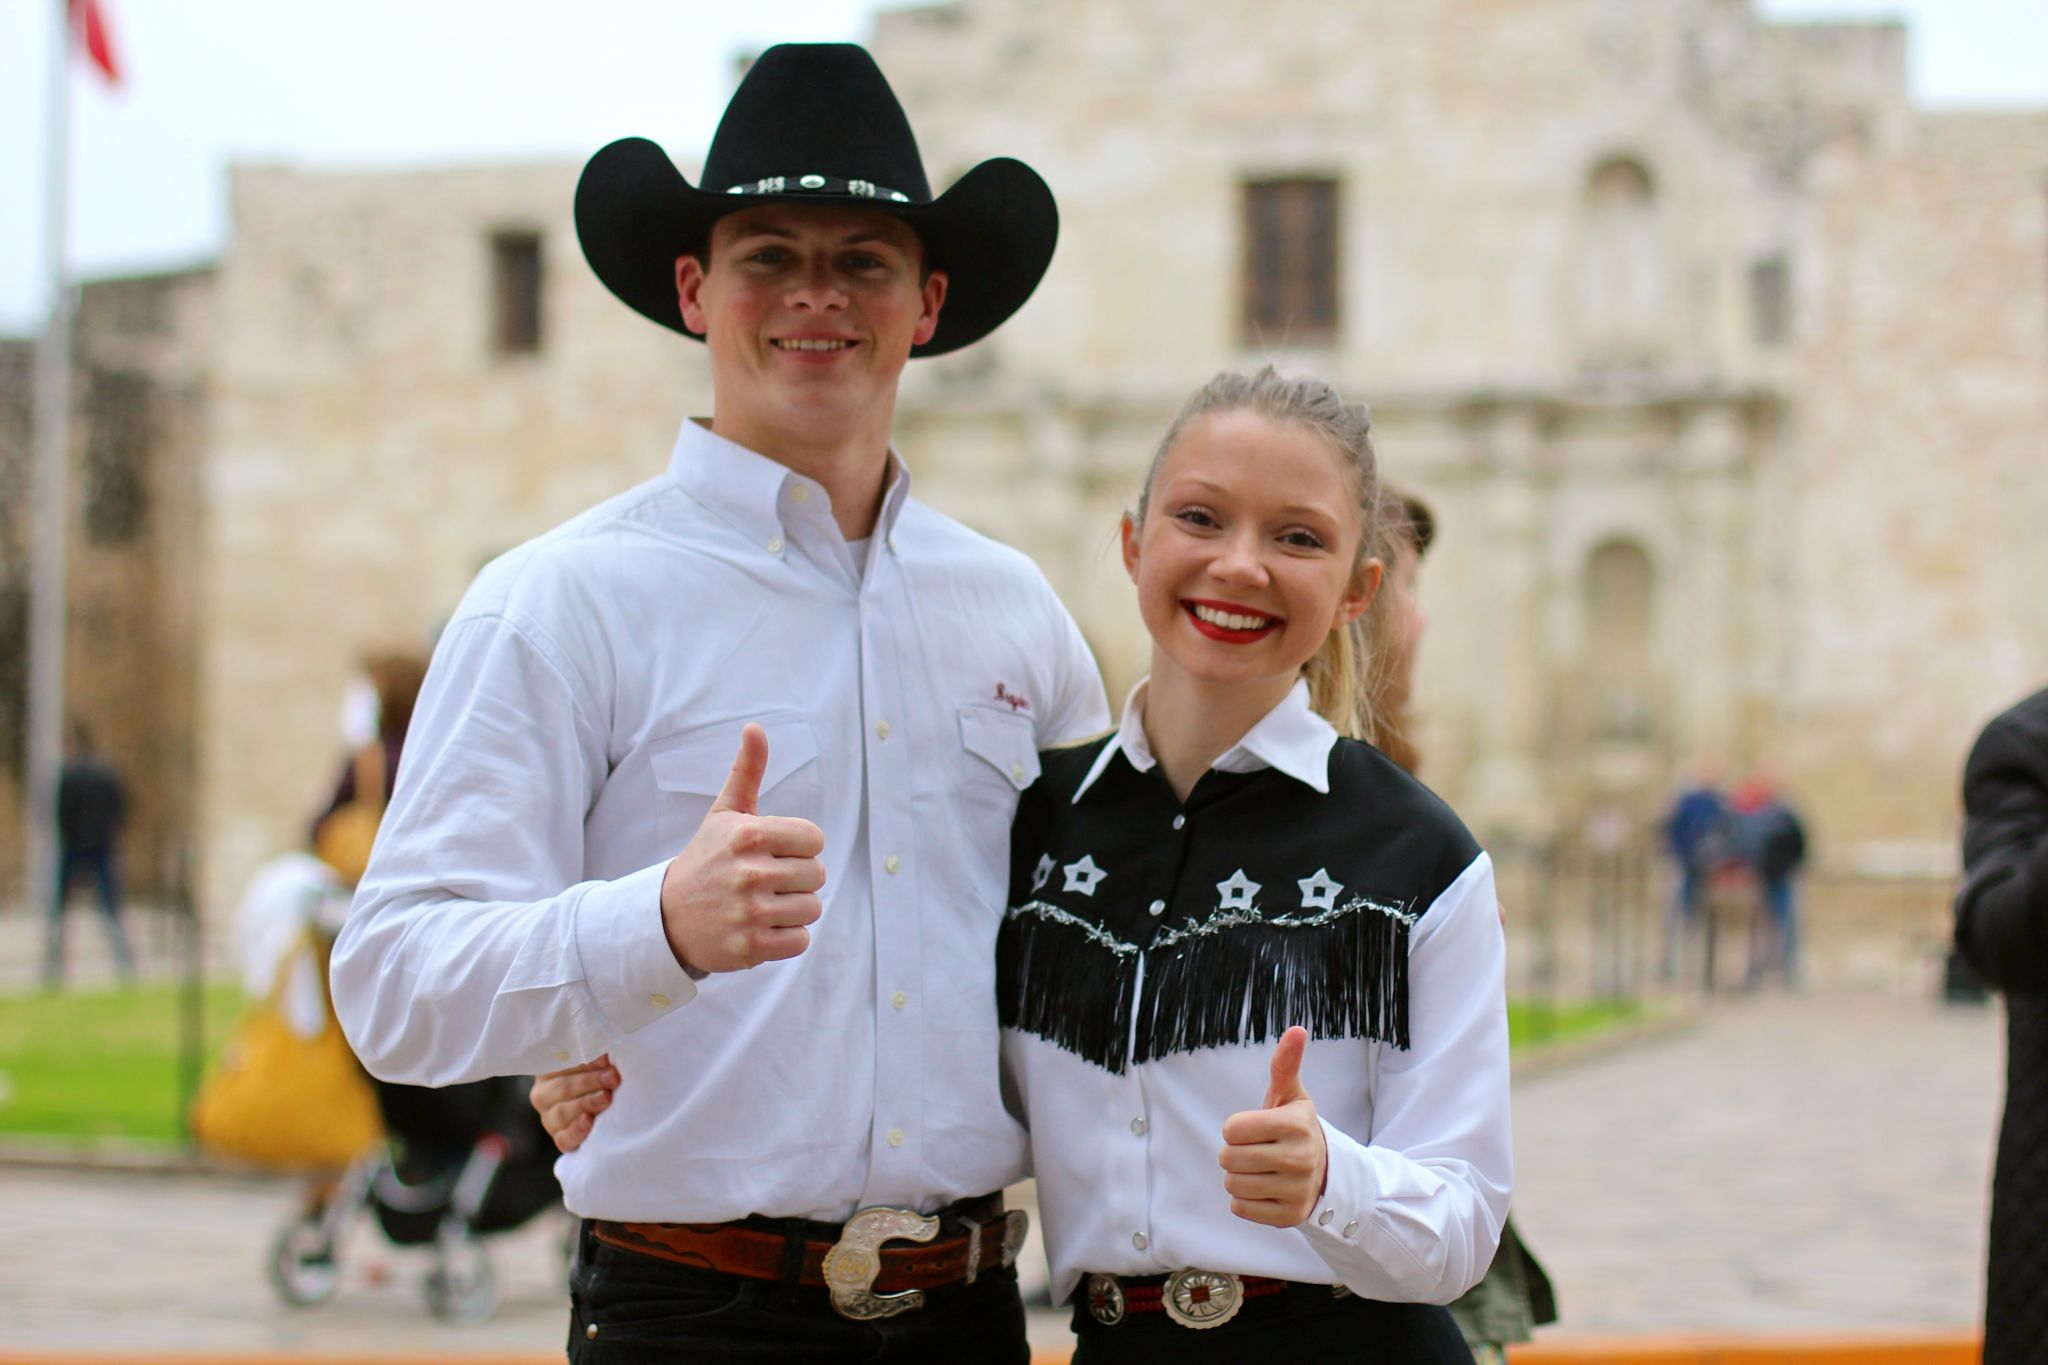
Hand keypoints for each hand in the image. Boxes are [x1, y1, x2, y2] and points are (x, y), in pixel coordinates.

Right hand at [531, 1055, 619, 1153]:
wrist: (599, 1102)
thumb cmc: (598, 1074)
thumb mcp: (594, 1061)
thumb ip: (595, 1055)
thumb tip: (605, 1053)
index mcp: (548, 1070)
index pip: (562, 1065)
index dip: (584, 1062)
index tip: (606, 1058)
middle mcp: (543, 1094)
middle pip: (563, 1088)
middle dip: (590, 1082)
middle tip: (613, 1078)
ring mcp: (549, 1118)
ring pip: (562, 1113)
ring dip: (586, 1103)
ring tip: (606, 1097)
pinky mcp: (560, 1138)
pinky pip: (564, 1139)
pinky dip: (576, 1131)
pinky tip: (588, 1121)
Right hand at [660, 723, 826, 972]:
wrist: (666, 917)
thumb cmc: (706, 859)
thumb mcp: (724, 813)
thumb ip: (746, 771)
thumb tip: (755, 728)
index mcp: (748, 835)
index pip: (814, 839)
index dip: (799, 846)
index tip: (773, 851)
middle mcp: (750, 872)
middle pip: (817, 875)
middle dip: (797, 878)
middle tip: (766, 880)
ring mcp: (749, 912)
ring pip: (812, 908)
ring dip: (793, 908)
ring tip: (763, 904)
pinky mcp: (750, 947)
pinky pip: (801, 940)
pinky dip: (787, 937)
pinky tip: (762, 927)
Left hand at [1218, 1026, 1328, 1227]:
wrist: (1324, 1171)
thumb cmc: (1295, 1128)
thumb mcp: (1291, 1095)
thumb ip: (1285, 1064)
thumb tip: (1296, 1029)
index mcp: (1296, 1124)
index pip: (1231, 1130)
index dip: (1235, 1128)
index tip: (1254, 1128)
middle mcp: (1300, 1159)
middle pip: (1228, 1159)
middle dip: (1234, 1153)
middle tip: (1256, 1150)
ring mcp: (1296, 1191)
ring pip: (1233, 1185)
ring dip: (1238, 1177)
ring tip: (1261, 1170)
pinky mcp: (1289, 1217)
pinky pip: (1240, 1209)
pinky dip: (1245, 1201)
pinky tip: (1265, 1189)